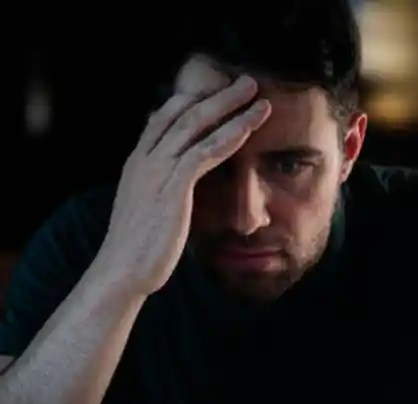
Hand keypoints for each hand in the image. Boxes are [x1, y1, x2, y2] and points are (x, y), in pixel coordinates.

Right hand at [94, 57, 269, 296]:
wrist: (122, 270)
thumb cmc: (139, 248)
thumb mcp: (148, 210)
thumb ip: (160, 191)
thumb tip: (176, 189)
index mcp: (138, 163)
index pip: (163, 118)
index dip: (191, 101)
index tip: (217, 91)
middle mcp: (145, 159)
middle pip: (183, 113)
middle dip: (217, 95)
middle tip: (246, 82)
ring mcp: (157, 170)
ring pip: (197, 127)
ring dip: (231, 109)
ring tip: (258, 96)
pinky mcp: (173, 187)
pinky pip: (204, 153)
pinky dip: (229, 137)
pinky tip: (249, 128)